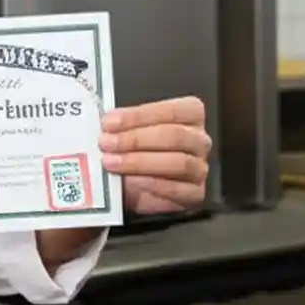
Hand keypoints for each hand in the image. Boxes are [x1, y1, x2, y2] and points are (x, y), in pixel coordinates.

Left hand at [100, 96, 210, 214]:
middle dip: (135, 139)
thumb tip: (104, 123)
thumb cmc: (131, 149)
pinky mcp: (195, 193)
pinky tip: (129, 181)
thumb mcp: (126, 130)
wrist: (132, 183)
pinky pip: (178, 189)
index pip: (171, 111)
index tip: (109, 123)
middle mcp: (199, 140)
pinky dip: (151, 185)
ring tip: (111, 162)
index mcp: (189, 114)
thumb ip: (121, 123)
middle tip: (106, 143)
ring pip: (177, 162)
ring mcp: (199, 167)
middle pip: (174, 136)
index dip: (138, 116)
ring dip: (139, 162)